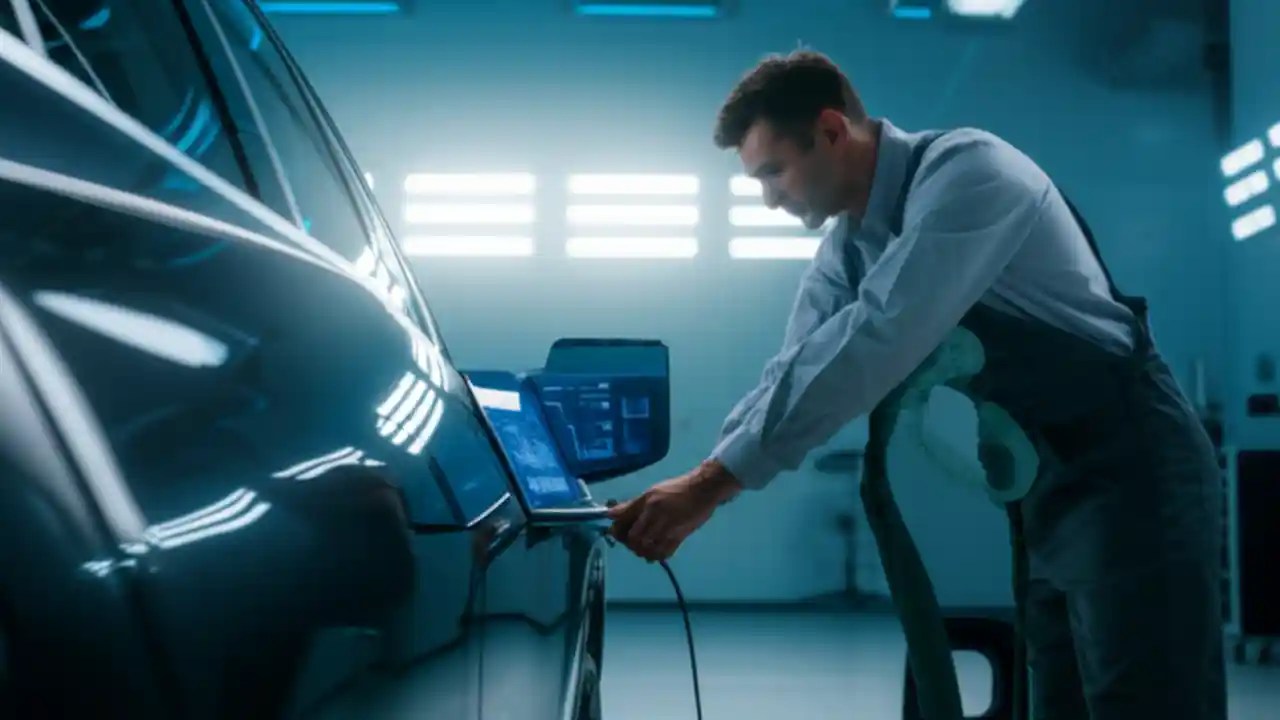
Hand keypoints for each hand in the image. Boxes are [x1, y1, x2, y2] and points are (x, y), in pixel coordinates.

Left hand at [606, 460, 741, 561]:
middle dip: (629, 544)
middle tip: (632, 542)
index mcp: (647, 503)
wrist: (703, 490)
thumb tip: (610, 513)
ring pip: (647, 548)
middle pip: (634, 539)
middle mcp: (656, 516)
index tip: (618, 533)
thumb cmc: (676, 489)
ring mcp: (668, 527)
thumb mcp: (651, 492)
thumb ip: (631, 505)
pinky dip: (656, 556)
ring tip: (643, 548)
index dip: (617, 531)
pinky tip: (655, 552)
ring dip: (642, 551)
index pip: (623, 521)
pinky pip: (664, 553)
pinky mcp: (680, 536)